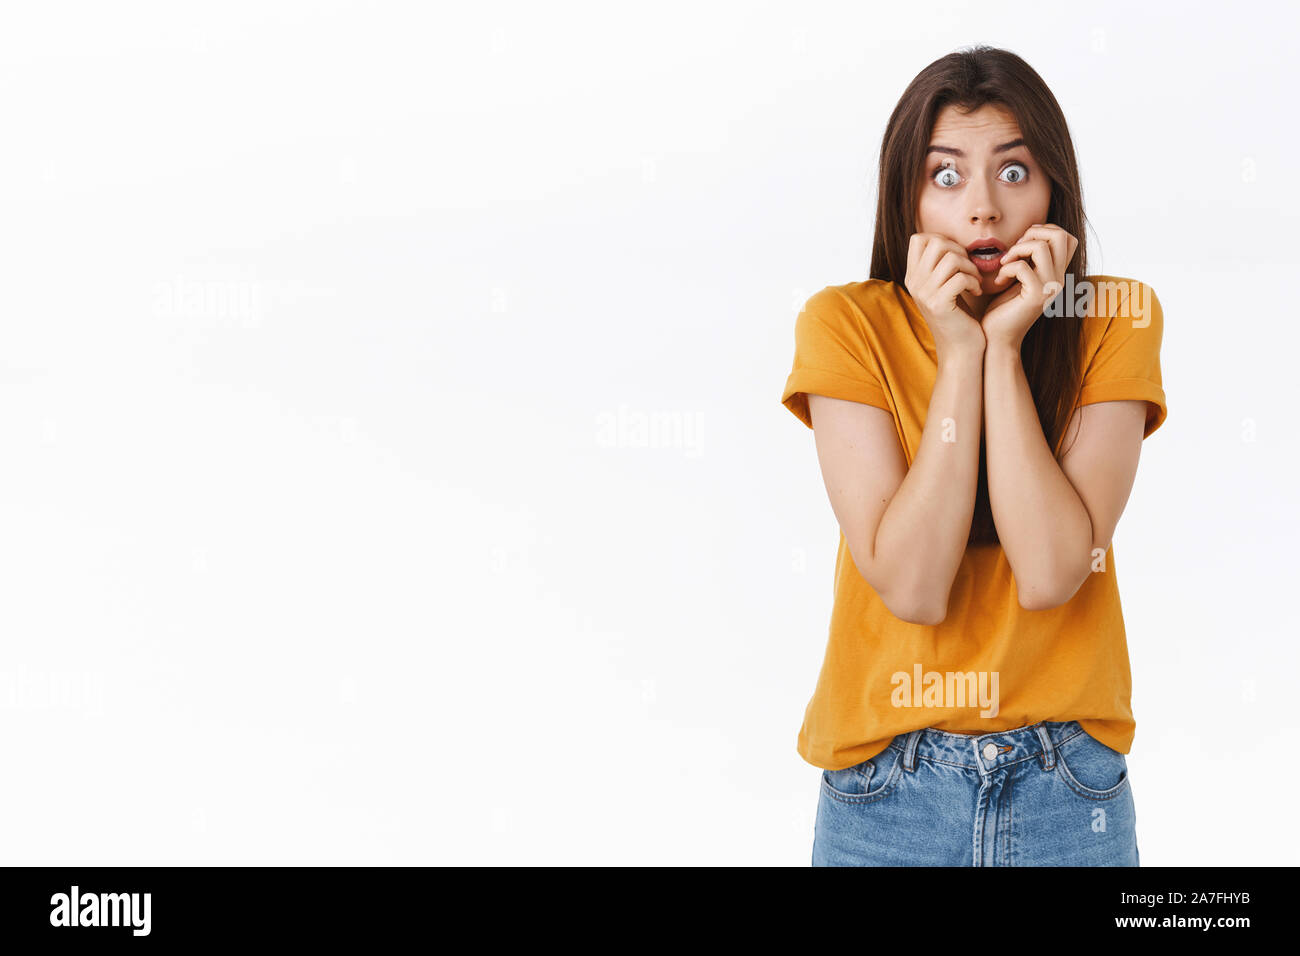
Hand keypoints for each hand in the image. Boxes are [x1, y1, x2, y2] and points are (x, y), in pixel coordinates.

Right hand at [903, 232, 986, 357]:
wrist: (961, 350)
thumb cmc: (958, 315)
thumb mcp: (944, 286)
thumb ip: (941, 264)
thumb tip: (949, 239)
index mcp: (912, 277)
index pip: (919, 238)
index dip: (942, 240)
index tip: (957, 257)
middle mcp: (914, 283)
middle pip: (936, 243)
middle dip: (960, 251)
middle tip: (969, 269)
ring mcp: (924, 294)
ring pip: (951, 258)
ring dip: (970, 267)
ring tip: (975, 281)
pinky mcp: (939, 305)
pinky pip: (960, 277)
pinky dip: (974, 281)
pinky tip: (976, 292)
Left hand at [978, 224, 1077, 349]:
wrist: (997, 338)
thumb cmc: (1002, 308)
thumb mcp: (1019, 278)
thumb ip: (1028, 259)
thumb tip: (1028, 233)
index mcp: (1057, 273)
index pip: (1067, 238)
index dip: (1044, 231)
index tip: (1022, 244)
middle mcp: (1059, 279)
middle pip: (1060, 235)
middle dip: (1032, 234)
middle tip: (1014, 250)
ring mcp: (1050, 288)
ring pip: (1041, 246)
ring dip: (1016, 250)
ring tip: (1004, 265)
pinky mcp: (1036, 296)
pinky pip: (1022, 267)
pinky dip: (1006, 269)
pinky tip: (998, 282)